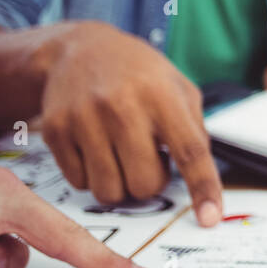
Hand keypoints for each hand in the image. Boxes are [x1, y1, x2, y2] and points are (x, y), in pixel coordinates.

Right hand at [35, 21, 222, 224]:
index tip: (210, 218)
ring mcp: (84, 118)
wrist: (79, 49)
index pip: (189, 151)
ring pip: (110, 192)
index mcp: (161, 95)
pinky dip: (92, 176)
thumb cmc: (138, 73)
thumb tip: (203, 183)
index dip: (203, 188)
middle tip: (148, 158)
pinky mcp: (56, 130)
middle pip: (145, 184)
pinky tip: (97, 148)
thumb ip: (195, 131)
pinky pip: (79, 183)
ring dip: (121, 184)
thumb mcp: (178, 87)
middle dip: (152, 182)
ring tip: (122, 154)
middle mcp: (121, 106)